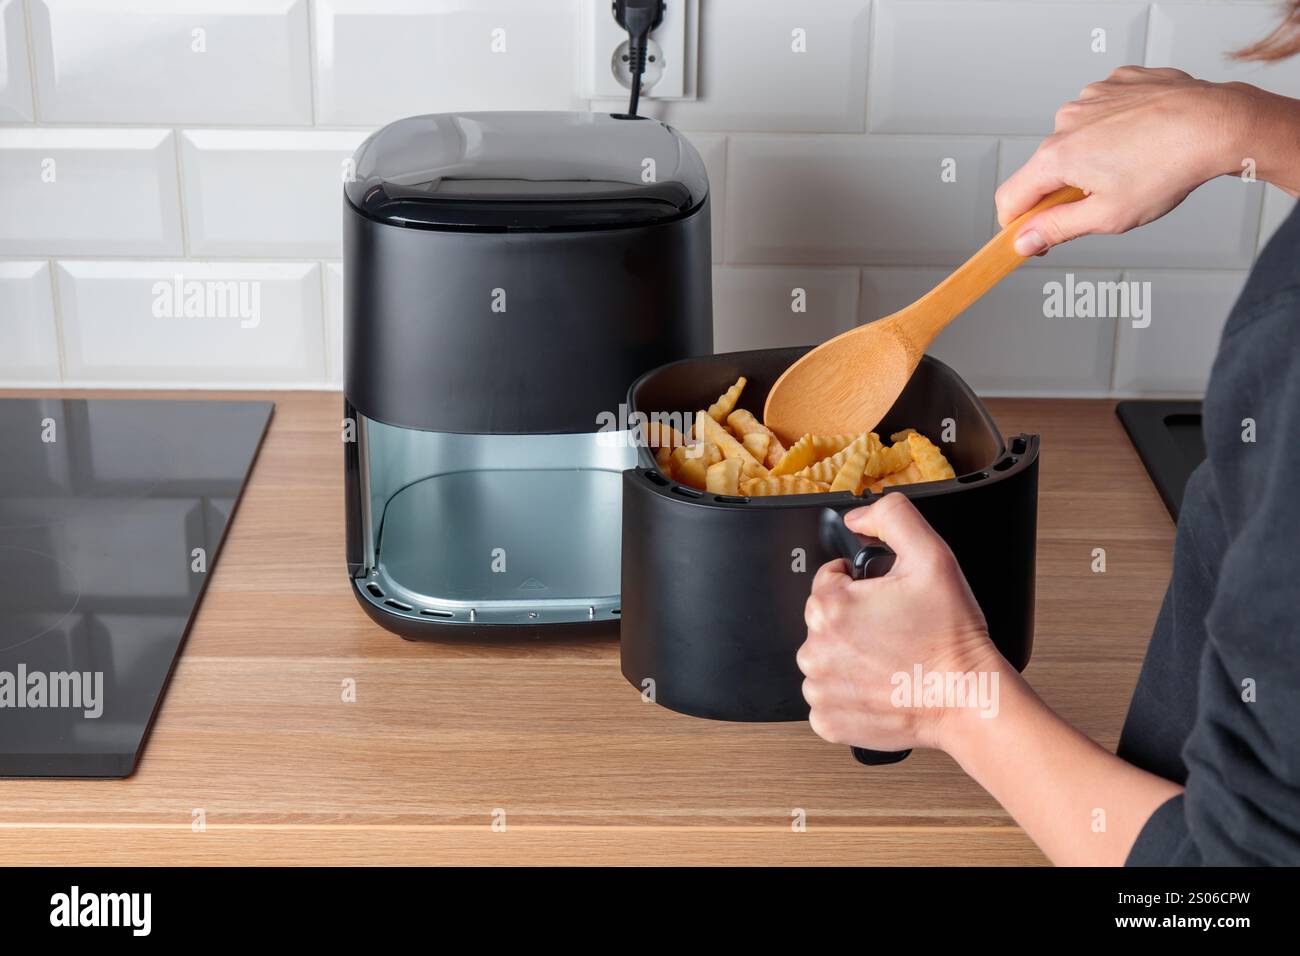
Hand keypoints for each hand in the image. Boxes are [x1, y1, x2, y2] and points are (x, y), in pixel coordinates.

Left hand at [797, 493, 1000, 753]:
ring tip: (889, 659)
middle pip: (824, 619)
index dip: (861, 584)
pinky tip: (879, 686)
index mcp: (830, 606)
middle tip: (894, 630)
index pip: (829, 579)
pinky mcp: (828, 720)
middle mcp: (815, 649)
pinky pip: (829, 697)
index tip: (887, 601)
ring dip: (848, 656)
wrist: (968, 697)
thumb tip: (857, 519)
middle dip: (854, 620)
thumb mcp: (932, 555)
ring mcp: (819, 689)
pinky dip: (849, 692)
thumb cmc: (951, 635)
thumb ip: (892, 517)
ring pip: (825, 658)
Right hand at [996, 66, 1256, 255]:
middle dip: (1065, 189)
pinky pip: (1102, 113)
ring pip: (1075, 139)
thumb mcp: (1107, 217)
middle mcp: (1065, 122)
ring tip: (1133, 165)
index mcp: (1056, 157)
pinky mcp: (1117, 83)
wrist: (1219, 123)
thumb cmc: (1168, 170)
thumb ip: (1056, 229)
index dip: (1018, 225)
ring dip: (1091, 157)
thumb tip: (1023, 241)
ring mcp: (1091, 98)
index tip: (1036, 238)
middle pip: (1045, 168)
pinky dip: (1115, 129)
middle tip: (1105, 201)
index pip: (1011, 199)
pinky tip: (1143, 138)